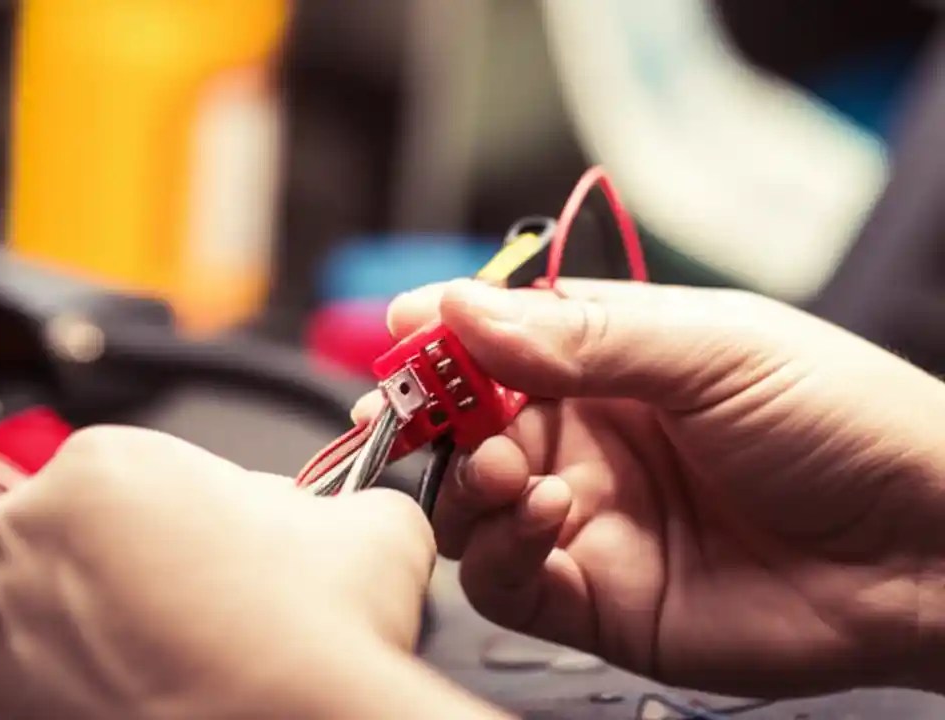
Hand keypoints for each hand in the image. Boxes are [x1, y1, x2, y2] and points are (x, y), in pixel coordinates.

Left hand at [0, 427, 502, 719]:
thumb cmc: (316, 637)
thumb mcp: (369, 527)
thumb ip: (344, 499)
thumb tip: (345, 510)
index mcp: (103, 465)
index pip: (135, 487)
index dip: (185, 531)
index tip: (212, 570)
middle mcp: (23, 532)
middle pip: (74, 551)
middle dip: (125, 584)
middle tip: (190, 630)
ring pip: (36, 624)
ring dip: (83, 644)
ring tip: (163, 680)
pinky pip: (5, 697)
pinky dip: (50, 705)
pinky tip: (123, 710)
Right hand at [359, 278, 944, 696]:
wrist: (927, 551)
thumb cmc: (844, 423)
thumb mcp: (713, 350)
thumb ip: (579, 336)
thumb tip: (459, 304)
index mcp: (608, 358)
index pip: (495, 338)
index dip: (444, 333)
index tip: (407, 329)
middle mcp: (584, 437)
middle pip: (464, 424)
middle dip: (434, 415)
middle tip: (427, 410)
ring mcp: (584, 519)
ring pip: (466, 505)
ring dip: (463, 484)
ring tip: (505, 468)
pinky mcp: (593, 599)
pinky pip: (504, 579)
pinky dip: (499, 550)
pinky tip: (545, 518)